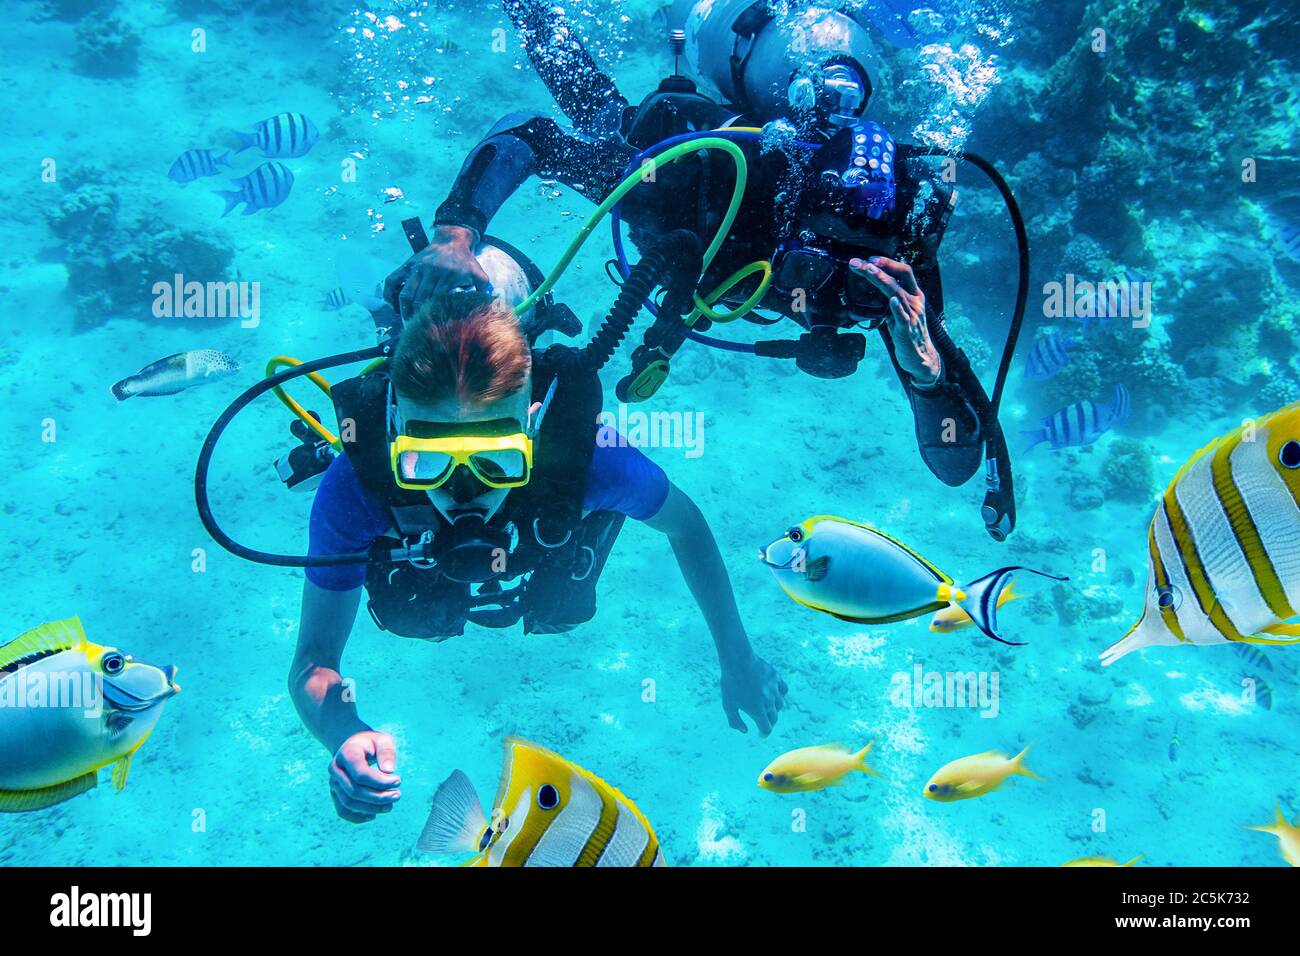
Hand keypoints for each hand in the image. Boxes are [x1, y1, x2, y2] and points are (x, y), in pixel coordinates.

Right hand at [329, 731, 400, 822]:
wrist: (353, 746)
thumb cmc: (371, 744)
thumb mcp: (382, 740)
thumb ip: (386, 752)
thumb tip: (389, 772)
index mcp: (346, 754)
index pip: (361, 774)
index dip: (380, 782)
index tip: (398, 781)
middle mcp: (335, 770)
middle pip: (354, 790)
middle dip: (378, 797)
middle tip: (397, 795)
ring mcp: (333, 783)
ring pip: (348, 803)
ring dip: (371, 808)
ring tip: (390, 806)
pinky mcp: (334, 794)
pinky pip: (342, 810)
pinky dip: (357, 816)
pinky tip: (374, 815)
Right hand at [383, 224, 490, 320]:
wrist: (453, 239)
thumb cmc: (466, 261)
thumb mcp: (479, 274)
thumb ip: (484, 291)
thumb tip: (489, 308)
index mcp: (447, 277)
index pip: (436, 301)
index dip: (432, 315)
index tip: (432, 327)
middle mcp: (430, 273)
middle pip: (419, 300)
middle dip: (417, 316)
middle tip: (418, 328)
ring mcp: (417, 269)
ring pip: (405, 293)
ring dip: (403, 309)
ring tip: (406, 320)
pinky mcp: (408, 265)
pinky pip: (392, 280)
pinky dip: (389, 294)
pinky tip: (392, 305)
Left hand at [721, 654, 787, 736]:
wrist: (738, 660)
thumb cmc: (730, 684)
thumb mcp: (728, 705)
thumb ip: (735, 721)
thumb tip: (745, 731)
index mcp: (757, 711)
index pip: (766, 729)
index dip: (763, 733)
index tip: (760, 734)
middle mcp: (768, 702)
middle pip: (773, 718)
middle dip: (768, 722)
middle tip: (762, 721)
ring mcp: (774, 690)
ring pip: (780, 705)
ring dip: (774, 709)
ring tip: (765, 706)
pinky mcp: (776, 678)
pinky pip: (783, 690)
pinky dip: (780, 694)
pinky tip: (774, 694)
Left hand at [849, 256, 941, 386]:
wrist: (920, 358)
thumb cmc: (908, 335)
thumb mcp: (899, 314)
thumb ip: (889, 304)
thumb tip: (872, 294)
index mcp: (914, 296)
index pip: (904, 272)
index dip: (888, 263)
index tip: (871, 260)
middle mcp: (915, 302)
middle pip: (899, 278)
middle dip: (879, 268)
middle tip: (860, 263)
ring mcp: (912, 315)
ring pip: (897, 293)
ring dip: (881, 280)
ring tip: (868, 271)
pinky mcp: (907, 330)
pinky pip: (902, 316)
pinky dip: (896, 307)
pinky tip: (891, 300)